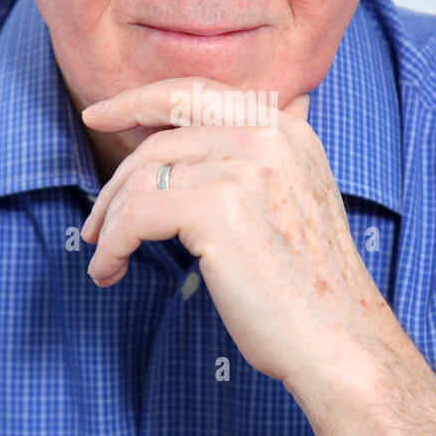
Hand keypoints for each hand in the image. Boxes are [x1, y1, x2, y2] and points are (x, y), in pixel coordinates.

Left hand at [79, 77, 383, 388]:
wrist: (340, 342)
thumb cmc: (310, 288)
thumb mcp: (292, 201)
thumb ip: (255, 163)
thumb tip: (192, 145)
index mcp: (286, 130)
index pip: (197, 93)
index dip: (139, 100)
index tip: (99, 114)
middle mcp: (268, 137)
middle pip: (161, 138)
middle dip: (117, 180)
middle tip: (95, 222)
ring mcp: (243, 169)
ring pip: (143, 179)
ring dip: (111, 221)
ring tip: (105, 257)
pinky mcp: (216, 210)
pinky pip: (135, 216)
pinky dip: (112, 246)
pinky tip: (110, 271)